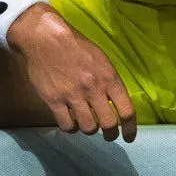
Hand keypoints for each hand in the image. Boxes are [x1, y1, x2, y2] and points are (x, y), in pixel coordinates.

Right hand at [7, 4, 136, 141]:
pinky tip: (71, 122)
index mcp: (109, 77)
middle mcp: (93, 89)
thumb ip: (109, 81)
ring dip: (90, 129)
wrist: (45, 38)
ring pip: (89, 128)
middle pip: (109, 124)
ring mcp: (73, 95)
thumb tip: (114, 103)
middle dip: (111, 134)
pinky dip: (71, 128)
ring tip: (88, 124)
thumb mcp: (101, 59)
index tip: (129, 137)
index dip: (130, 128)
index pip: (127, 111)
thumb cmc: (75, 46)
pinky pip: (67, 125)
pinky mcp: (54, 100)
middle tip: (109, 135)